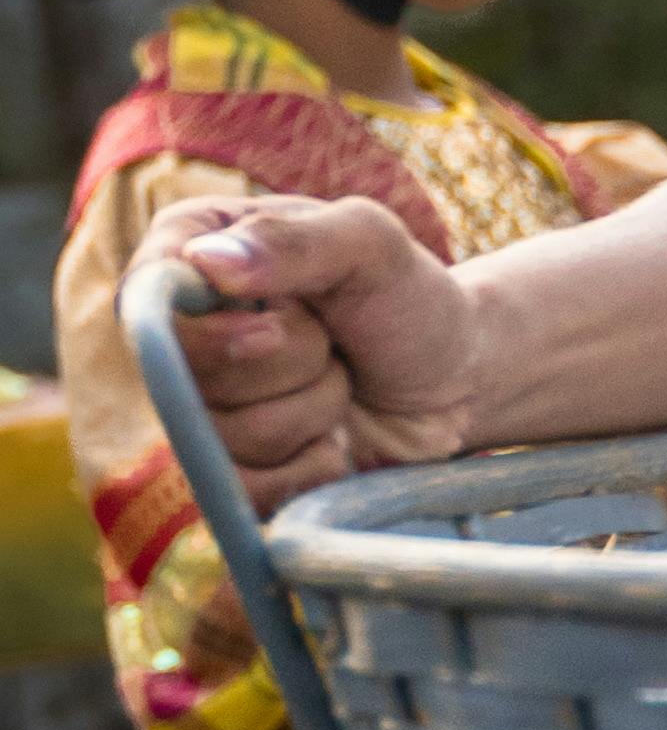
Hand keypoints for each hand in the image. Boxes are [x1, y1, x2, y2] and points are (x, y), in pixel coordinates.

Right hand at [136, 191, 483, 508]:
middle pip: (188, 372)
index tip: (273, 324)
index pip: (146, 296)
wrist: (458, 380)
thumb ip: (294, 240)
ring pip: (221, 436)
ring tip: (343, 380)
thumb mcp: (370, 244)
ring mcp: (202, 404)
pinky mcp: (231, 470)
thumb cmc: (409, 298)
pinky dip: (308, 467)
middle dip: (289, 360)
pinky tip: (338, 439)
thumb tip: (207, 262)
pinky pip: (239, 489)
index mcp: (195, 251)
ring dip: (311, 411)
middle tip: (334, 341)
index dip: (206, 325)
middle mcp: (185, 328)